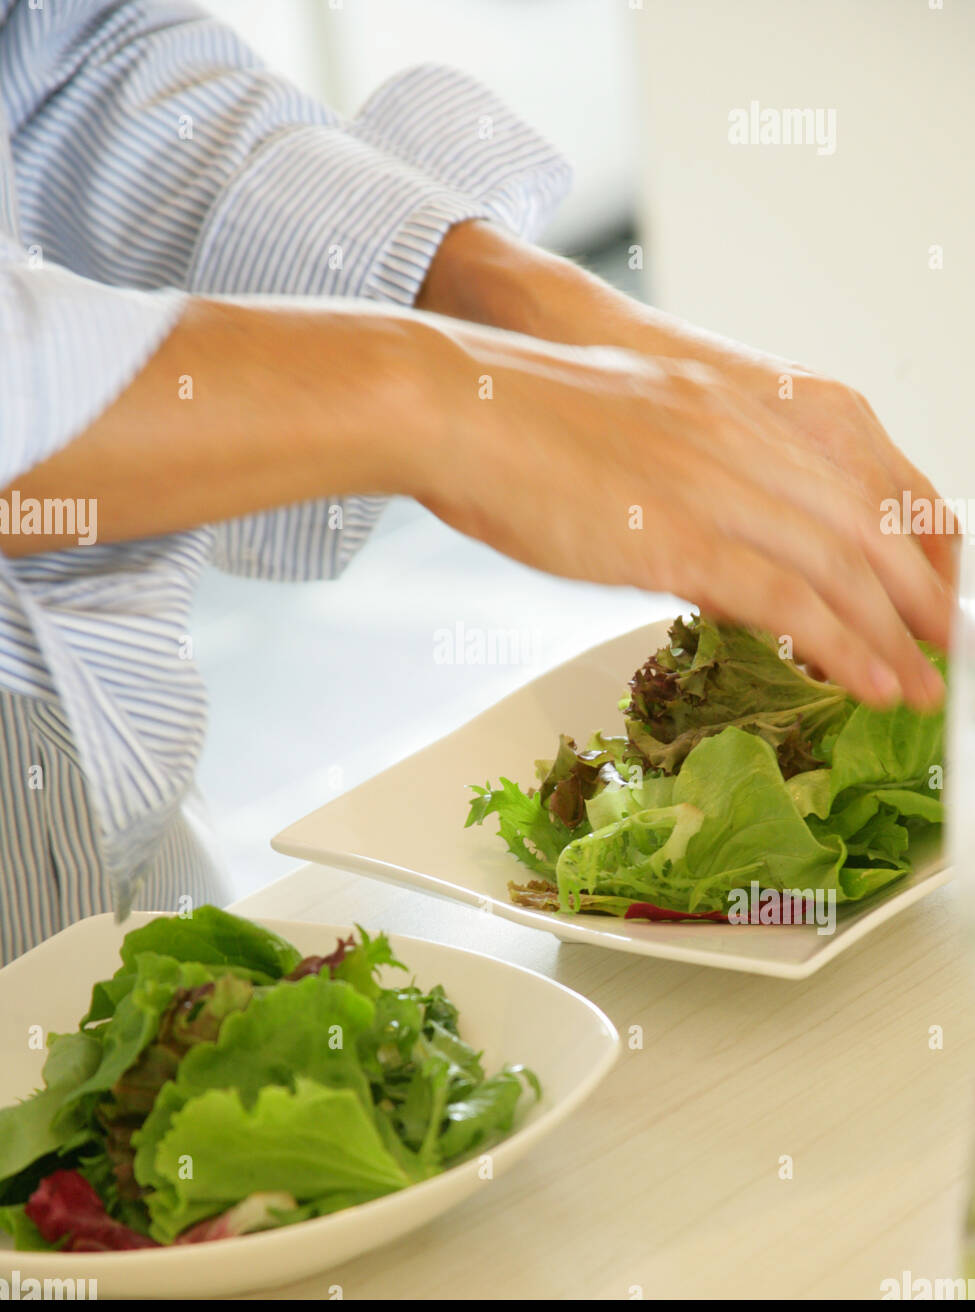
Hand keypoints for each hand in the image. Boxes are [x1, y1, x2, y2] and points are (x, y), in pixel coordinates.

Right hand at [415, 315, 947, 709]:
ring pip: (843, 570)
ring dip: (894, 638)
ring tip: (922, 687)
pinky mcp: (682, 537)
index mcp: (745, 405)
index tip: (928, 588)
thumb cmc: (525, 415)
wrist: (462, 400)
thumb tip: (719, 548)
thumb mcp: (640, 428)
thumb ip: (697, 475)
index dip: (912, 541)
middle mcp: (752, 437)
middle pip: (871, 526)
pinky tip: (869, 682)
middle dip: (918, 598)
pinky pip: (787, 602)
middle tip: (946, 649)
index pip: (866, 477)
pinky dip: (839, 647)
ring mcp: (722, 484)